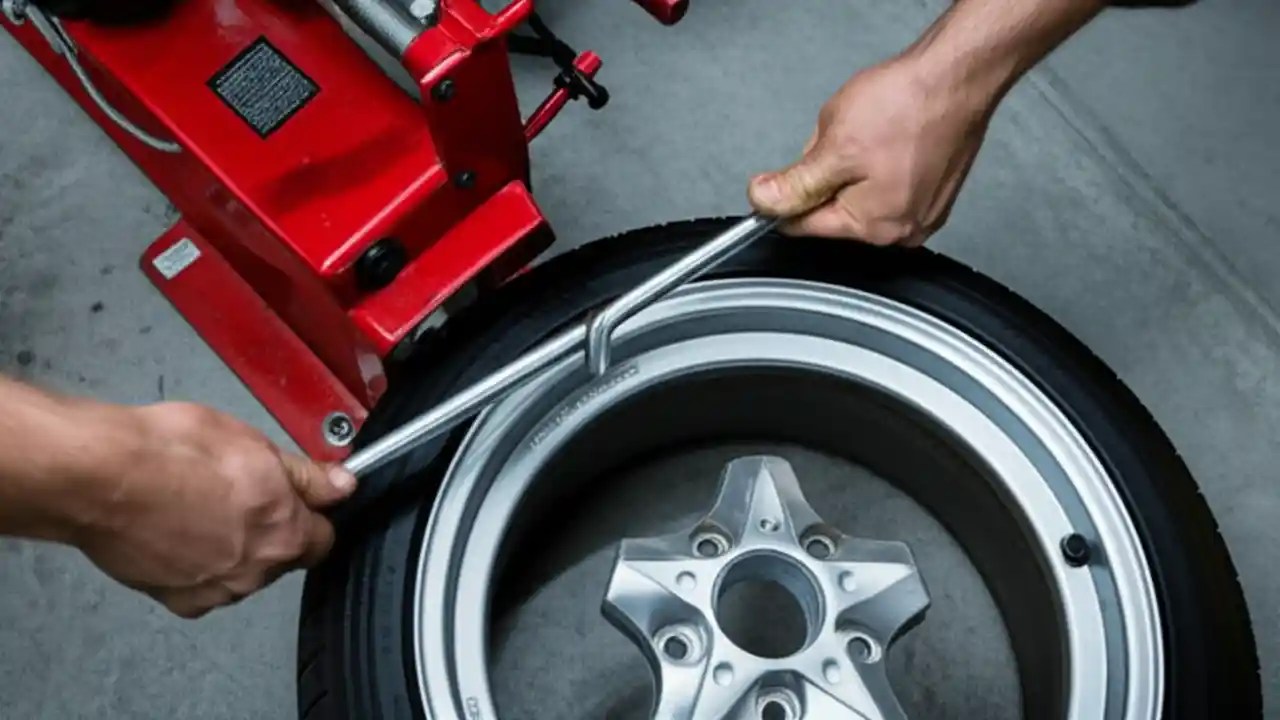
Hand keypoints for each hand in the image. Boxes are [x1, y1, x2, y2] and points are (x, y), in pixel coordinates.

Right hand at [74, 402, 356, 617]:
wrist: (102, 477)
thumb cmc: (174, 453)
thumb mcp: (255, 445)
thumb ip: (304, 474)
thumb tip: (341, 485)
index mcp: (286, 535)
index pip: (324, 538)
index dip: (311, 514)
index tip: (297, 497)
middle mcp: (255, 573)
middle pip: (280, 556)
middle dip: (268, 527)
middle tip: (237, 490)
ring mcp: (213, 591)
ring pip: (239, 570)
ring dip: (229, 545)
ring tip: (198, 503)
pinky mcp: (174, 599)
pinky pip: (199, 582)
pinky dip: (193, 561)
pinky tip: (174, 527)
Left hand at [748, 51, 994, 245]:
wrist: (958, 76)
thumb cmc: (907, 105)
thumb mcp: (833, 146)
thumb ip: (795, 183)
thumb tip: (763, 202)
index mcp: (874, 226)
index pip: (805, 226)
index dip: (786, 199)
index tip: (781, 177)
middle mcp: (904, 230)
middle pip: (836, 211)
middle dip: (828, 177)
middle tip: (842, 140)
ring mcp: (925, 212)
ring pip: (862, 197)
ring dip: (854, 170)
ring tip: (873, 136)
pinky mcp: (937, 193)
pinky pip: (890, 187)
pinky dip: (881, 166)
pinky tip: (890, 140)